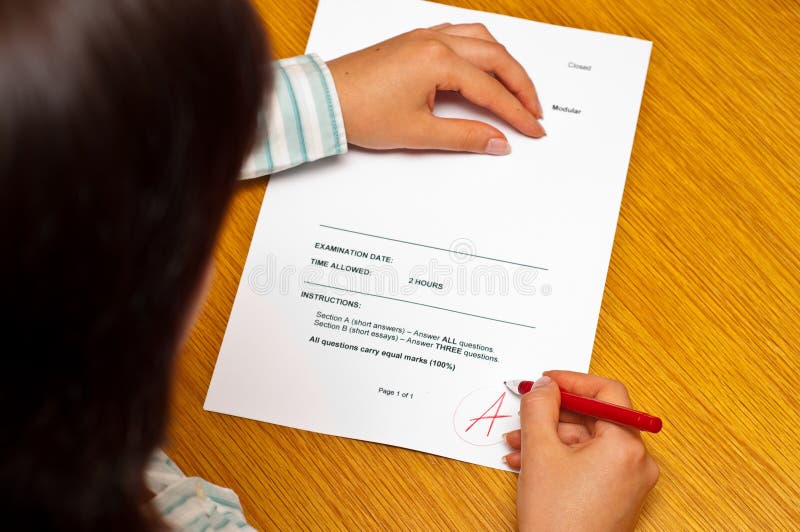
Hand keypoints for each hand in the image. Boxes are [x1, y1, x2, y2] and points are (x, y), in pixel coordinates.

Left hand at [326, 23, 544, 154]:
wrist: (325, 99)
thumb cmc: (361, 112)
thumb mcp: (419, 133)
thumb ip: (465, 137)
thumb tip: (497, 142)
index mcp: (439, 61)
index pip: (492, 89)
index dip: (517, 113)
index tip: (533, 129)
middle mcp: (435, 41)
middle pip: (497, 58)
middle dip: (521, 86)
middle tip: (535, 112)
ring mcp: (425, 37)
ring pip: (482, 39)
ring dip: (505, 62)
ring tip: (516, 88)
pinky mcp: (415, 40)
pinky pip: (461, 34)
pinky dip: (482, 49)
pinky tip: (484, 66)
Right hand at [504, 371, 658, 530]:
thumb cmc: (558, 519)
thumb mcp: (539, 451)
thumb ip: (539, 407)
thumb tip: (545, 385)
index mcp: (626, 445)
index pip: (607, 392)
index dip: (572, 380)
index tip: (546, 381)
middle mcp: (636, 462)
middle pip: (594, 418)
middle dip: (552, 415)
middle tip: (524, 412)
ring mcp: (628, 482)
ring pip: (586, 442)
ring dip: (549, 438)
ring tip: (517, 446)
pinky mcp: (616, 497)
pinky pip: (588, 463)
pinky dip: (560, 458)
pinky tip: (528, 464)